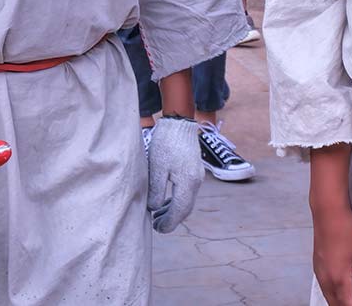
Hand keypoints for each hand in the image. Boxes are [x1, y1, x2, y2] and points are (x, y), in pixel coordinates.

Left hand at [145, 116, 201, 232]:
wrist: (179, 122)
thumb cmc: (165, 143)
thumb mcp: (156, 167)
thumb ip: (156, 191)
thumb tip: (154, 208)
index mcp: (188, 183)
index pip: (180, 210)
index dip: (169, 222)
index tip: (158, 230)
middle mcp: (196, 182)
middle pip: (185, 208)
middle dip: (171, 219)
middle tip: (156, 226)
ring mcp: (197, 175)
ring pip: (186, 200)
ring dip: (174, 209)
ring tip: (158, 215)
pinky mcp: (194, 169)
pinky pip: (187, 191)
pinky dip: (177, 199)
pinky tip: (166, 200)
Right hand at [312, 206, 351, 305]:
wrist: (328, 213)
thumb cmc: (346, 232)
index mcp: (338, 280)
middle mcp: (326, 281)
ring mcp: (319, 275)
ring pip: (330, 299)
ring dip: (343, 302)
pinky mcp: (317, 268)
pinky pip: (326, 289)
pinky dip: (336, 294)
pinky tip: (345, 286)